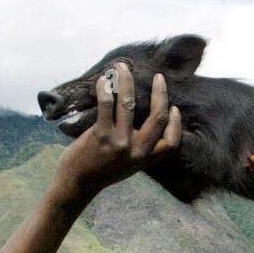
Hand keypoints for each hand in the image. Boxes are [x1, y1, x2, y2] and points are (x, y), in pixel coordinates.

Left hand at [52, 63, 181, 200]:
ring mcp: (119, 142)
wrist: (77, 185)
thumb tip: (144, 119)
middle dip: (160, 93)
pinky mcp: (101, 135)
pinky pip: (107, 104)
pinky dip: (106, 88)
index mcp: (145, 159)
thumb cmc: (101, 171)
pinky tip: (103, 80)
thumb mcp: (127, 164)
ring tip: (122, 67)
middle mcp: (136, 151)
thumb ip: (138, 147)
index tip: (174, 108)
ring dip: (126, 80)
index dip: (177, 124)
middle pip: (158, 118)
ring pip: (129, 103)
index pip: (171, 143)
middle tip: (159, 77)